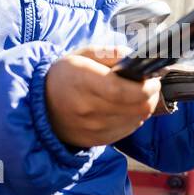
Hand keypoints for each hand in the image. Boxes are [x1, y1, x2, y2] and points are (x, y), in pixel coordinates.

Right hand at [44, 46, 162, 149]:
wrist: (40, 106)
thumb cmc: (64, 76)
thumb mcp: (83, 55)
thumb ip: (111, 53)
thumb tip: (136, 58)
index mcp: (82, 82)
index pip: (123, 91)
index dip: (146, 88)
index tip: (153, 80)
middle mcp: (87, 108)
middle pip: (136, 108)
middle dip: (151, 96)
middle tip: (150, 86)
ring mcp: (92, 128)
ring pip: (136, 120)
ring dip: (142, 107)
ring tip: (136, 96)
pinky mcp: (96, 141)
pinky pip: (127, 130)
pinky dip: (132, 118)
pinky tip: (125, 108)